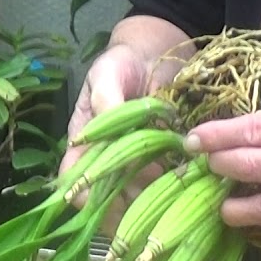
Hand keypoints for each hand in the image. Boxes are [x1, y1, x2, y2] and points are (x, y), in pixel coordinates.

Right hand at [61, 44, 182, 229]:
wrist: (156, 54)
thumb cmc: (122, 63)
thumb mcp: (108, 76)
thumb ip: (106, 105)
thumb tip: (113, 142)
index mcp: (84, 144)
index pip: (74, 182)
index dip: (85, 196)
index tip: (106, 198)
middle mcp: (106, 161)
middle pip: (107, 199)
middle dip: (126, 206)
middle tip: (149, 202)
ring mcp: (134, 165)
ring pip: (136, 198)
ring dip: (151, 202)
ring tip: (172, 193)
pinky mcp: (161, 164)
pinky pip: (163, 186)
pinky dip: (174, 191)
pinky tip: (187, 187)